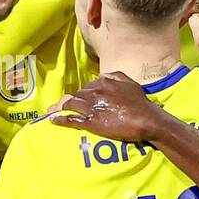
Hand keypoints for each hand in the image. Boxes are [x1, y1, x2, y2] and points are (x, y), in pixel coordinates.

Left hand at [50, 73, 169, 142]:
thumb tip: (103, 76)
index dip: (82, 94)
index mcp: (104, 82)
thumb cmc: (140, 103)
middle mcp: (95, 92)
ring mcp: (92, 107)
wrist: (147, 120)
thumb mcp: (129, 82)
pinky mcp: (92, 122)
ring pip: (70, 104)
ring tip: (52, 110)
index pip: (87, 86)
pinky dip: (60, 119)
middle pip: (77, 95)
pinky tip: (53, 120)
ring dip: (61, 107)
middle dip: (69, 100)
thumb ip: (115, 76)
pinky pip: (71, 119)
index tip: (78, 98)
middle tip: (61, 105)